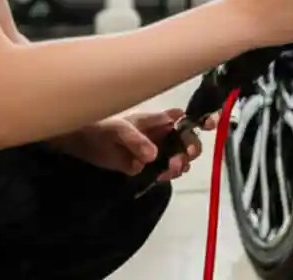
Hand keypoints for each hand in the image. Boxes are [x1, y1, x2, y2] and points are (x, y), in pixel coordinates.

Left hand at [48, 109, 217, 179]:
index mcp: (161, 119)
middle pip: (189, 141)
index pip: (189, 117)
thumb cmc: (103, 126)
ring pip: (180, 158)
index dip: (203, 119)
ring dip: (181, 164)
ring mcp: (156, 151)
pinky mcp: (146, 167)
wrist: (82, 143)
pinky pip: (164, 172)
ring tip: (171, 169)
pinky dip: (168, 174)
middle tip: (185, 156)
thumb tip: (153, 156)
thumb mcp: (119, 128)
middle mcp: (163, 134)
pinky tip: (162, 175)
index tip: (210, 125)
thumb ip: (136, 140)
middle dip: (192, 149)